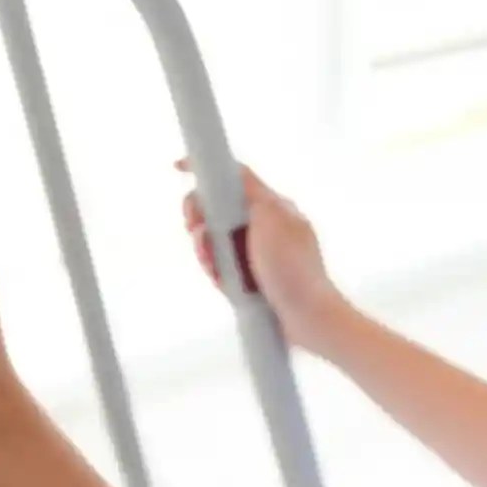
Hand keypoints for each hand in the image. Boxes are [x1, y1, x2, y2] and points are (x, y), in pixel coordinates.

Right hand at [177, 161, 345, 351]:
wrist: (308, 318)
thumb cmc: (292, 266)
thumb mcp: (272, 217)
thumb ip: (250, 190)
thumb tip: (233, 173)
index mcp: (273, 207)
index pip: (235, 179)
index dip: (207, 171)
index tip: (178, 168)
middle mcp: (265, 228)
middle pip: (219, 212)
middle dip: (201, 219)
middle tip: (196, 231)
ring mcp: (258, 256)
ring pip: (217, 243)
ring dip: (208, 251)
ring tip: (213, 264)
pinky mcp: (251, 280)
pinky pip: (223, 268)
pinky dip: (218, 272)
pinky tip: (222, 281)